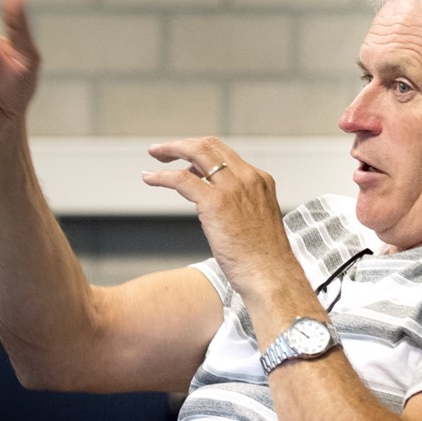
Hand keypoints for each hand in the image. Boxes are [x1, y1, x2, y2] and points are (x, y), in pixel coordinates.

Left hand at [142, 137, 305, 321]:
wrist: (271, 276)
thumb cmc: (263, 259)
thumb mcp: (256, 221)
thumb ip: (240, 206)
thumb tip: (215, 205)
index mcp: (260, 180)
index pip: (225, 154)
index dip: (201, 153)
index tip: (185, 160)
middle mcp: (247, 178)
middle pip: (210, 145)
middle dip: (183, 144)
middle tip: (162, 151)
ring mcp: (232, 188)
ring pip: (196, 153)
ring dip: (171, 150)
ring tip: (154, 156)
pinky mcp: (215, 203)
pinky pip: (181, 179)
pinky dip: (162, 175)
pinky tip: (149, 177)